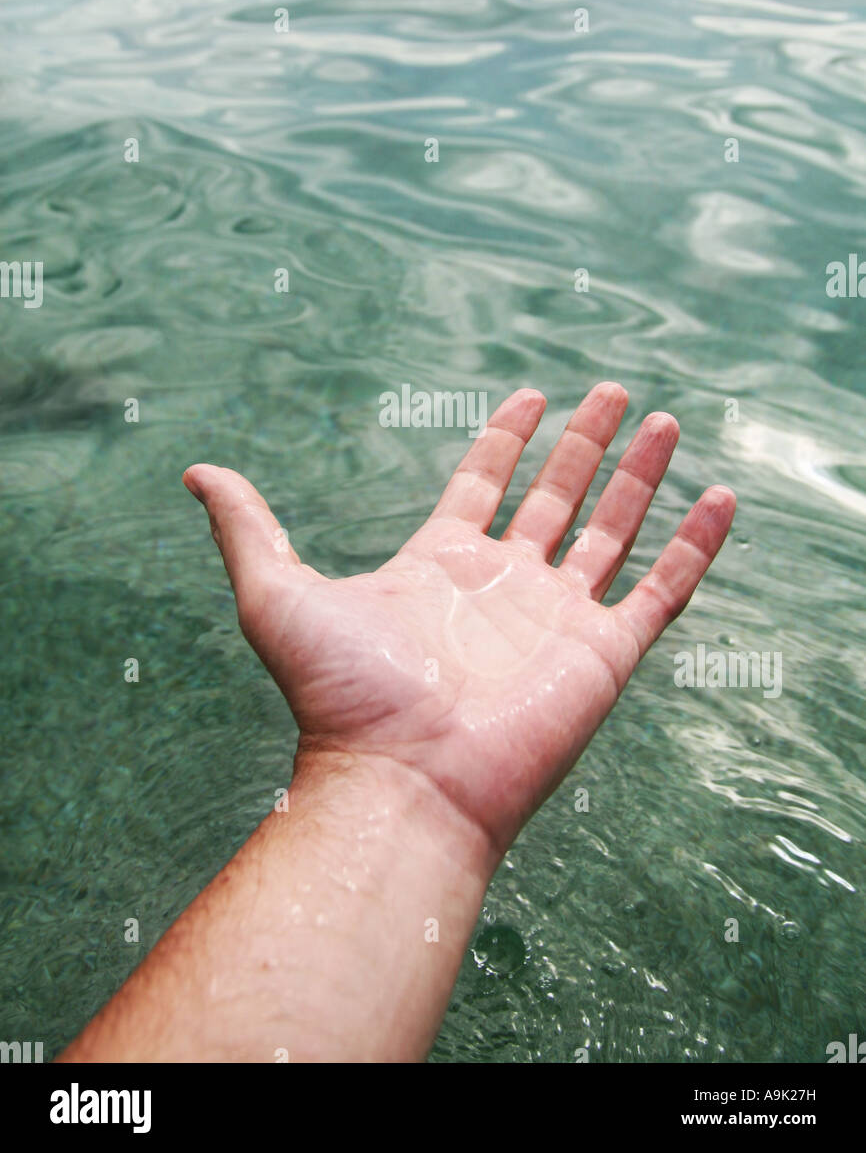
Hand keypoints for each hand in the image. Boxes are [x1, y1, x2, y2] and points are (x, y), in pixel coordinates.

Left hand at [184, 384, 734, 857]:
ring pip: (612, 531)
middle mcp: (505, 587)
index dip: (509, 438)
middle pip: (556, 496)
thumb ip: (248, 529)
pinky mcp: (604, 655)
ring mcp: (558, 619)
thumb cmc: (339, 697)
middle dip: (586, 444)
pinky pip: (663, 590)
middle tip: (616, 391)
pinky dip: (695, 546)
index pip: (486, 484)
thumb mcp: (276, 594)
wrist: (400, 784)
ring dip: (641, 478)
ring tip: (666, 421)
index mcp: (442, 565)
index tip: (533, 393)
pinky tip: (718, 499)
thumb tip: (195, 473)